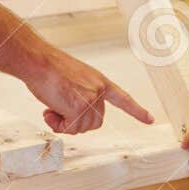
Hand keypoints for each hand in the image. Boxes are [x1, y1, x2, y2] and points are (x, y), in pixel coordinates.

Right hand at [26, 46, 152, 134]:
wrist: (39, 61)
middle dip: (76, 123)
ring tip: (52, 110)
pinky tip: (50, 111)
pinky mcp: (79, 106)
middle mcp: (99, 89)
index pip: (123, 98)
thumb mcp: (74, 80)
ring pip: (82, 128)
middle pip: (95, 122)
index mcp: (99, 81)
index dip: (137, 111)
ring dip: (64, 124)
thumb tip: (73, 118)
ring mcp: (90, 98)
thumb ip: (81, 96)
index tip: (150, 119)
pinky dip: (59, 125)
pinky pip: (71, 128)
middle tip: (58, 114)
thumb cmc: (50, 69)